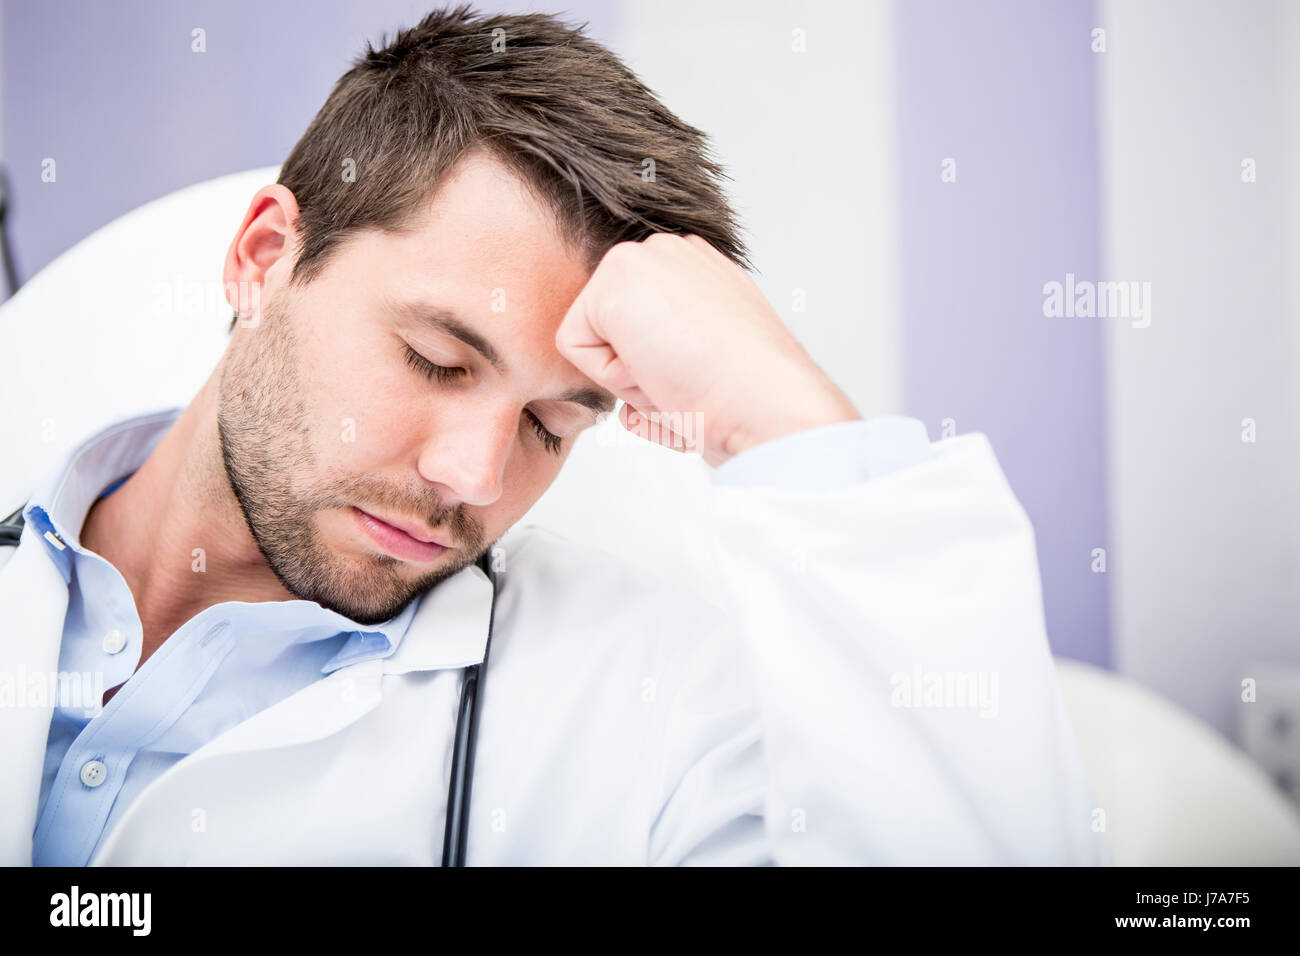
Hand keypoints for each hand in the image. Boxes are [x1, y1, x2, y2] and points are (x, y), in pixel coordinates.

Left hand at [555, 233, 860, 468]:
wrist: (769, 404)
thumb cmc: (750, 396)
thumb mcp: (711, 359)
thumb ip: (668, 351)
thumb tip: (633, 390)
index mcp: (694, 267)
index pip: (630, 324)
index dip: (652, 369)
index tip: (698, 376)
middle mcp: (668, 253)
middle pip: (605, 330)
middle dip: (636, 374)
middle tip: (689, 379)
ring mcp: (644, 259)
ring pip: (591, 338)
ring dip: (628, 379)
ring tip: (679, 378)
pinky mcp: (617, 280)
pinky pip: (573, 347)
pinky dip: (612, 378)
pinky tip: (662, 371)